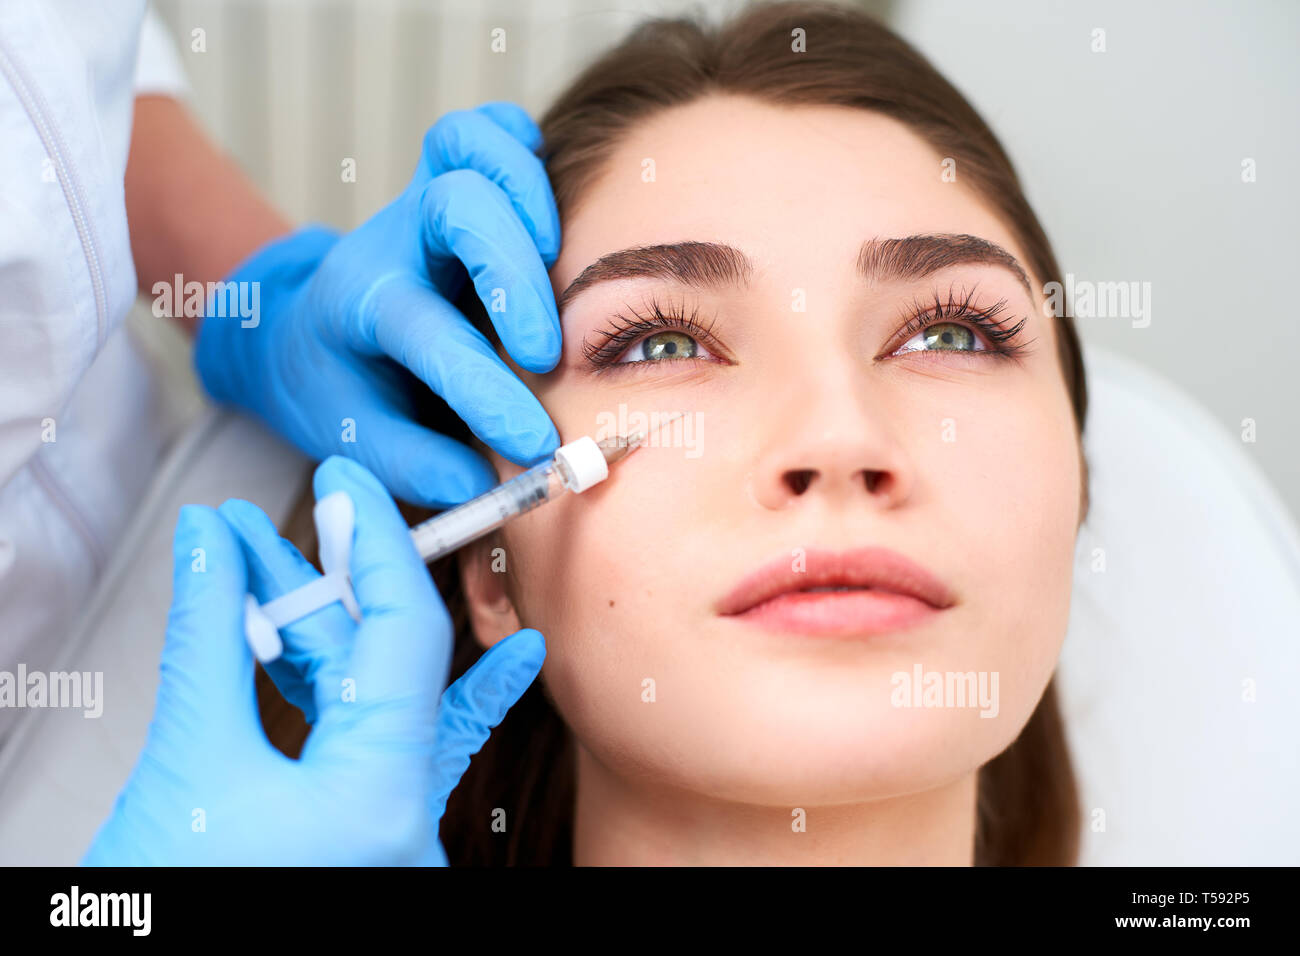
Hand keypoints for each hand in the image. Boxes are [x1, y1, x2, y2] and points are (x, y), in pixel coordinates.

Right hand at [83, 456, 544, 864]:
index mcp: (384, 801)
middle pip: (387, 665)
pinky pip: (368, 748)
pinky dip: (343, 687)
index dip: (378, 542)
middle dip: (328, 584)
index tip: (348, 482)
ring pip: (370, 704)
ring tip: (257, 566)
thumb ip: (208, 640)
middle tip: (280, 520)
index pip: (408, 633)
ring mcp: (388, 837)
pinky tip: (345, 638)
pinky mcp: (358, 843)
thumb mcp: (185, 764)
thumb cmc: (162, 918)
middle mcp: (408, 822)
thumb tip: (212, 544)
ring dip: (315, 631)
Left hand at [194, 101, 562, 507]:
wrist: (303, 328)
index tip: (533, 443)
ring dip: (526, 192)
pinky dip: (524, 150)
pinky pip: (489, 130)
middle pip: (454, 207)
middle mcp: (392, 241)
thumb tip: (474, 483)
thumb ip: (411, 464)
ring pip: (468, 145)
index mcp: (360, 306)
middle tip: (547, 350)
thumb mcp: (353, 438)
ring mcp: (422, 202)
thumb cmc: (338, 386)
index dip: (483, 387)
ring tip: (560, 258)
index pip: (425, 331)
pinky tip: (549, 209)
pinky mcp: (453, 182)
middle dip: (512, 272)